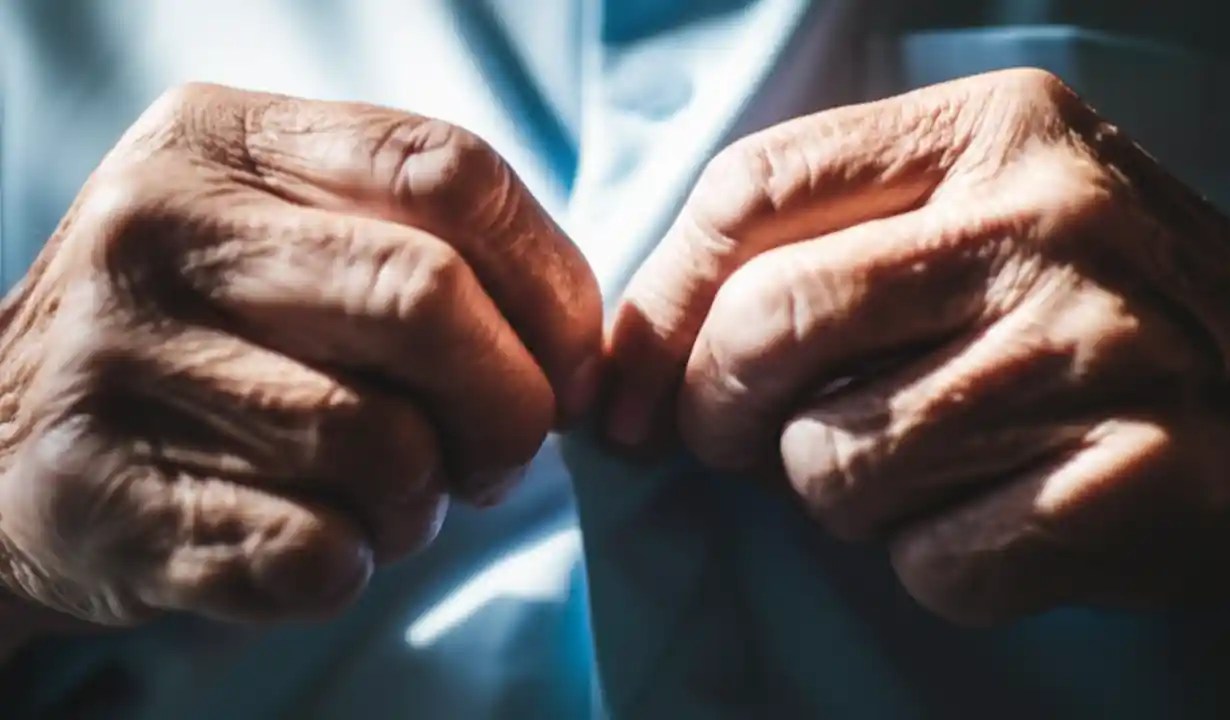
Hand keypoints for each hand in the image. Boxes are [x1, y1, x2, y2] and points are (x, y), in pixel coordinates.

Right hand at [0, 84, 601, 625]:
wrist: (8, 450)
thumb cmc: (205, 338)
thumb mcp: (285, 234)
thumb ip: (423, 247)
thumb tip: (578, 353)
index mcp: (223, 141)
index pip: (449, 169)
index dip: (552, 280)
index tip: (572, 362)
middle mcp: (158, 232)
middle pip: (426, 300)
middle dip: (511, 402)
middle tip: (504, 451)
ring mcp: (120, 367)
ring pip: (379, 442)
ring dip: (427, 497)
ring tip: (398, 498)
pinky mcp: (106, 501)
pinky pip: (315, 551)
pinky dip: (358, 562)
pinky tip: (326, 540)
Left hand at [607, 68, 1229, 623]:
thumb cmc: (1088, 307)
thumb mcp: (976, 212)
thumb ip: (822, 245)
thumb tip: (637, 360)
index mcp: (990, 132)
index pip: (752, 188)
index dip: (657, 300)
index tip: (625, 386)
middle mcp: (1045, 226)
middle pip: (767, 324)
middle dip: (713, 410)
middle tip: (733, 441)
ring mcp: (1093, 355)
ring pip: (830, 465)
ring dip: (838, 494)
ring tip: (918, 465)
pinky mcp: (1127, 484)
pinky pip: (928, 560)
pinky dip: (930, 560)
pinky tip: (992, 516)